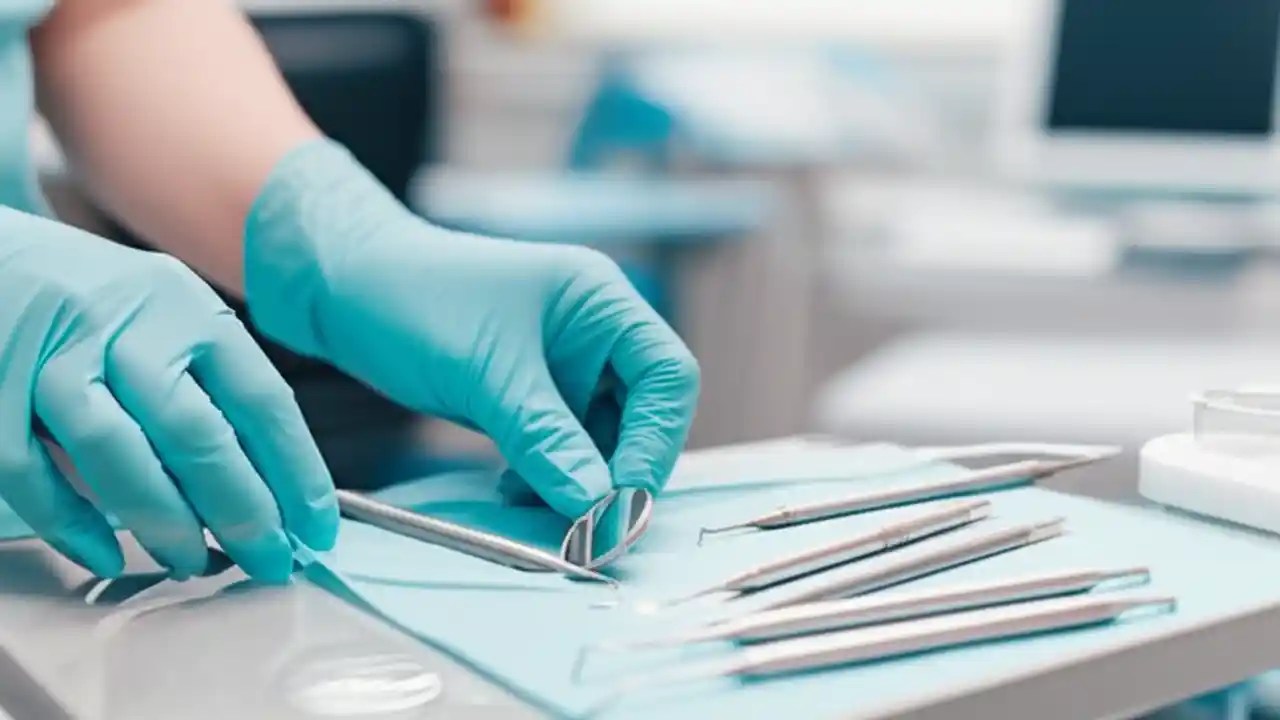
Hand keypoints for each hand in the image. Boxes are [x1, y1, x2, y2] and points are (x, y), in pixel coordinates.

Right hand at [0, 209, 336, 580]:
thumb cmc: (95, 300)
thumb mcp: (166, 317)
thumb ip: (209, 384)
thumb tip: (272, 489)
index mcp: (189, 310)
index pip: (262, 401)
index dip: (298, 473)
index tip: (317, 529)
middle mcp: (127, 324)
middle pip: (196, 431)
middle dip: (242, 510)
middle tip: (268, 561)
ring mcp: (54, 353)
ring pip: (115, 450)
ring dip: (162, 519)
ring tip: (191, 563)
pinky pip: (28, 467)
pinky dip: (68, 522)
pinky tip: (106, 555)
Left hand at [245, 141, 699, 518]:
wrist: (341, 287)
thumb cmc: (414, 300)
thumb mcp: (486, 375)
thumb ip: (546, 440)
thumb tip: (599, 509)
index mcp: (601, 302)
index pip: (668, 377)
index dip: (655, 441)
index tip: (621, 497)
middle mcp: (594, 334)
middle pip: (642, 416)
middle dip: (616, 471)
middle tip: (588, 525)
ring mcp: (563, 367)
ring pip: (600, 441)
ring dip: (577, 482)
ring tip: (536, 511)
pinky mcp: (530, 395)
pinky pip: (561, 448)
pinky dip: (546, 477)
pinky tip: (511, 493)